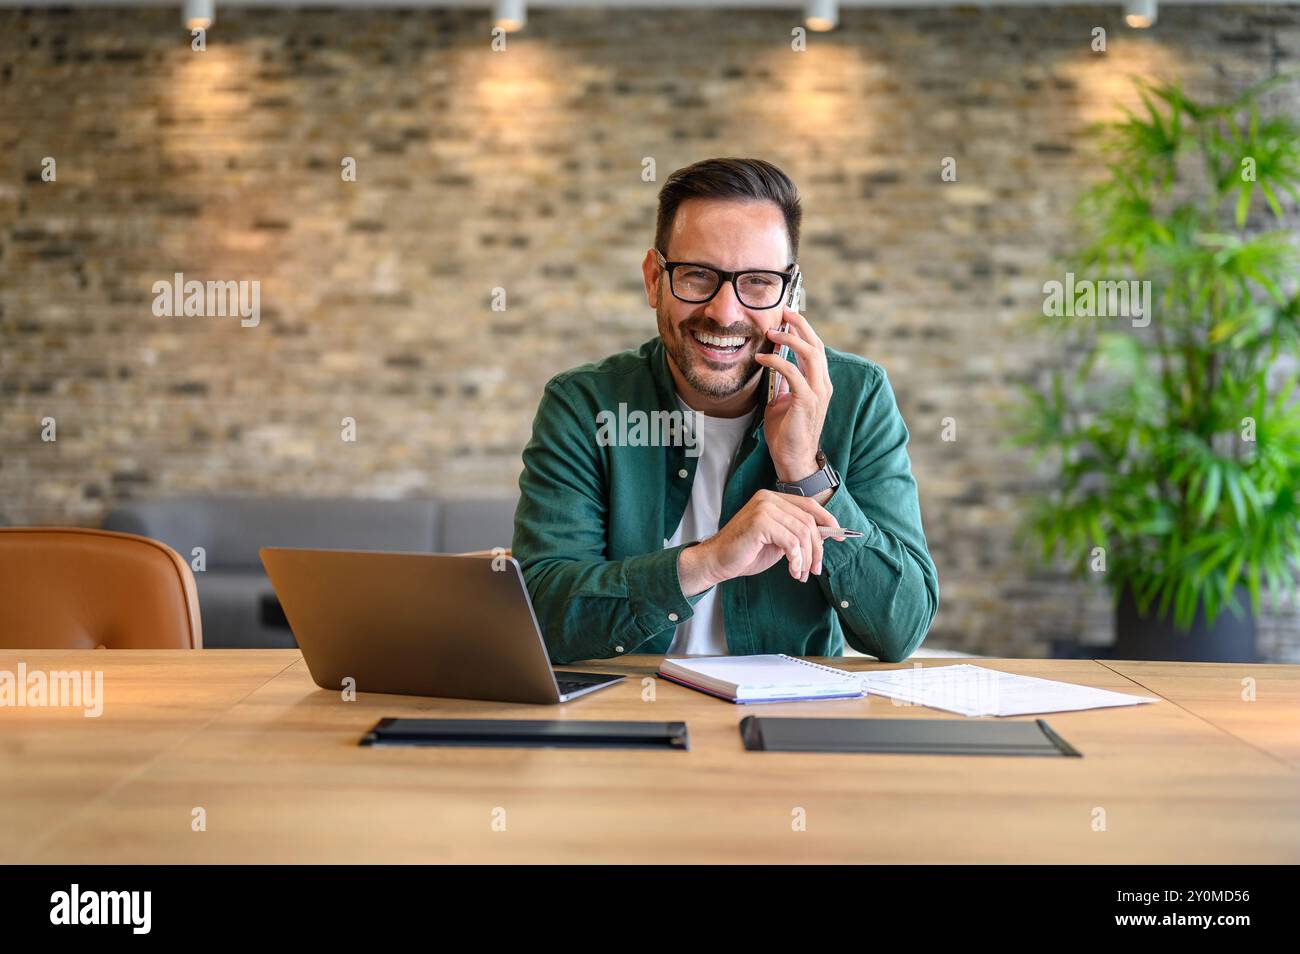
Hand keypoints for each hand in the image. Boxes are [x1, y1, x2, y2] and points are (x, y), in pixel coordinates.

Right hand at [678, 490, 844, 595]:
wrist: (717, 561)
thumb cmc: (745, 552)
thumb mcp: (777, 540)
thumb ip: (796, 533)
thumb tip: (825, 536)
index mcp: (772, 498)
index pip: (809, 505)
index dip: (827, 520)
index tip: (839, 537)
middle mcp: (768, 498)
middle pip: (809, 520)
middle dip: (817, 548)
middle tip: (815, 569)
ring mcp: (764, 508)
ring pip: (802, 532)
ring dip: (806, 558)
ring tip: (800, 573)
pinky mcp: (760, 523)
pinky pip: (791, 542)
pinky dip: (796, 560)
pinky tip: (792, 571)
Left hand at [755, 306, 832, 483]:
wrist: (794, 459)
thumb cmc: (787, 433)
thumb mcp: (783, 400)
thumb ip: (782, 382)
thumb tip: (772, 364)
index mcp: (819, 383)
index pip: (815, 348)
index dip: (803, 330)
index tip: (787, 316)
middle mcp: (823, 384)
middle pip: (816, 345)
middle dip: (800, 325)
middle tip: (783, 312)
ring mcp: (817, 393)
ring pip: (810, 354)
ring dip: (790, 339)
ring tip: (771, 332)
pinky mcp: (807, 401)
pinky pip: (793, 373)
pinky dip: (777, 362)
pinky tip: (762, 359)